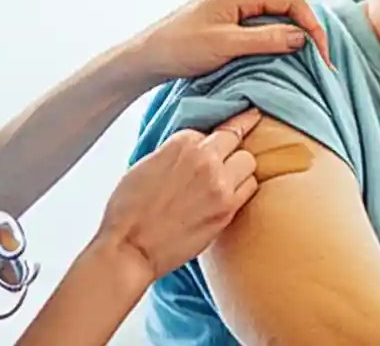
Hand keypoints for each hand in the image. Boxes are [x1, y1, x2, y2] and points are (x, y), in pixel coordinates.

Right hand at [94, 109, 263, 281]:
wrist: (130, 248)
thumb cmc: (128, 210)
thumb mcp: (146, 164)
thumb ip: (174, 153)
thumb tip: (190, 154)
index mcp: (181, 143)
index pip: (206, 131)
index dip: (204, 143)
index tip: (209, 145)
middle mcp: (205, 159)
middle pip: (234, 138)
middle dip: (228, 146)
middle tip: (225, 155)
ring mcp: (220, 183)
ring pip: (248, 161)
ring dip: (239, 168)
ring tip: (225, 180)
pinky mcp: (228, 209)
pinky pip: (251, 187)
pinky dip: (243, 188)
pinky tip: (230, 195)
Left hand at [126, 0, 332, 83]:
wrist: (145, 57)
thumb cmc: (178, 49)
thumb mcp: (225, 45)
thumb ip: (265, 39)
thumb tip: (300, 37)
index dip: (310, 23)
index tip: (321, 52)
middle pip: (284, 5)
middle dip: (305, 29)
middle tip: (319, 60)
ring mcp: (228, 6)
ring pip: (272, 16)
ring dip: (290, 36)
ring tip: (304, 60)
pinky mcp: (223, 21)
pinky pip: (258, 25)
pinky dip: (273, 39)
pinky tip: (278, 56)